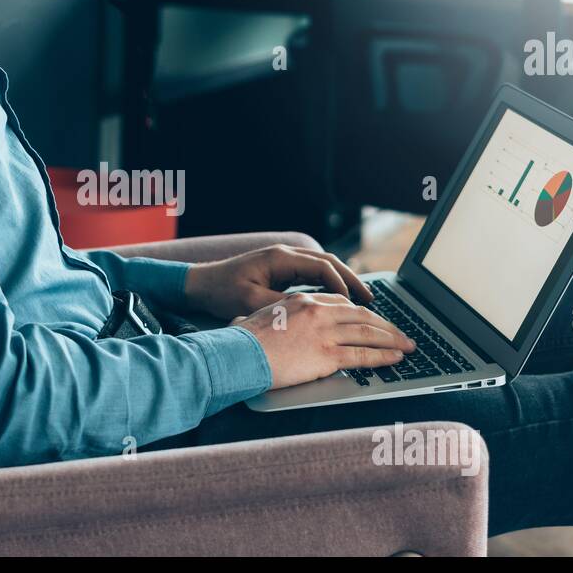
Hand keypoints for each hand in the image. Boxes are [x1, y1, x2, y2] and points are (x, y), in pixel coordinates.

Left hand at [183, 243, 373, 321]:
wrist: (200, 284)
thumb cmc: (221, 292)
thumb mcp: (251, 302)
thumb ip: (281, 307)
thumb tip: (310, 316)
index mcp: (280, 259)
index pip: (322, 267)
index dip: (342, 286)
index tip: (355, 304)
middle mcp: (285, 255)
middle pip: (329, 263)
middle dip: (352, 281)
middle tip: (371, 300)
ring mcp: (284, 261)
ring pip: (323, 268)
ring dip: (343, 283)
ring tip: (363, 301)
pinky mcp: (281, 271)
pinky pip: (312, 275)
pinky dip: (328, 286)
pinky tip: (339, 301)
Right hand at [232, 292, 415, 389]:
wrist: (238, 354)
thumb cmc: (240, 340)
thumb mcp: (254, 319)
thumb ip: (264, 319)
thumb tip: (245, 322)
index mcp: (303, 302)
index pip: (341, 304)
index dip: (361, 313)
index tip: (372, 320)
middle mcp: (318, 312)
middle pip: (361, 315)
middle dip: (385, 325)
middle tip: (400, 333)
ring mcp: (325, 333)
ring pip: (368, 333)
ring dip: (392, 339)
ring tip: (407, 346)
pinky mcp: (327, 355)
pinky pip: (363, 355)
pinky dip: (383, 356)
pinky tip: (395, 358)